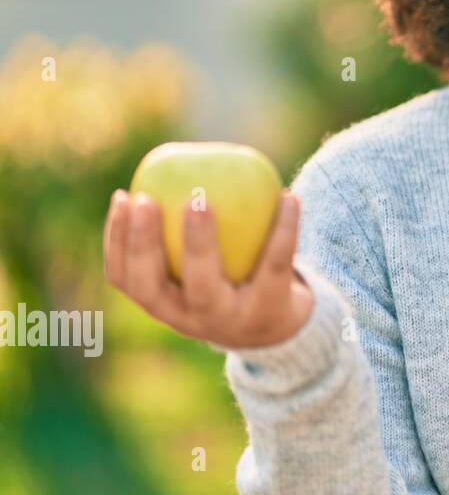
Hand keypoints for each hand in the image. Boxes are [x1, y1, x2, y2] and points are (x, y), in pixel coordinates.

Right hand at [102, 189, 314, 348]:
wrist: (280, 331)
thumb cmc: (231, 281)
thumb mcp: (201, 267)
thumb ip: (183, 231)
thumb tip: (173, 163)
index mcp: (163, 304)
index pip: (125, 277)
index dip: (116, 240)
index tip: (123, 196)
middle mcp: (188, 319)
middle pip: (153, 286)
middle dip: (143, 245)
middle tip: (147, 200)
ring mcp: (228, 320)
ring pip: (206, 284)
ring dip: (198, 242)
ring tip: (200, 200)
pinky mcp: (269, 312)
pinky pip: (273, 264)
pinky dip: (283, 229)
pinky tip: (287, 196)